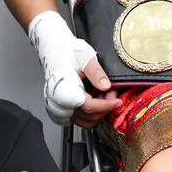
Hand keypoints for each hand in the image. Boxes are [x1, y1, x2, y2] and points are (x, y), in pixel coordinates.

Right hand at [28, 10, 119, 125]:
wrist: (54, 50)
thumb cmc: (66, 51)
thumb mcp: (85, 57)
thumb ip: (96, 73)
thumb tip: (106, 86)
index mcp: (63, 88)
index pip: (88, 106)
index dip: (106, 105)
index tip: (117, 101)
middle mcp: (57, 102)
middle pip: (88, 117)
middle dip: (105, 107)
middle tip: (112, 92)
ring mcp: (57, 108)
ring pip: (85, 121)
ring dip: (99, 111)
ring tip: (104, 94)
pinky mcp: (59, 111)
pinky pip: (79, 119)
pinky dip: (91, 113)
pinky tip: (95, 98)